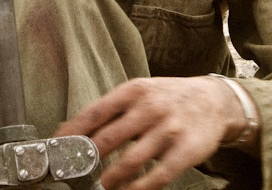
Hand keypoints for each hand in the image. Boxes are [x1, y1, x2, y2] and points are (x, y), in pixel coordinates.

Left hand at [54, 76, 255, 189]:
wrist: (213, 101)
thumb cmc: (168, 98)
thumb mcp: (140, 92)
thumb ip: (112, 109)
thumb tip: (74, 129)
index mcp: (133, 91)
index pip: (95, 112)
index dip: (73, 132)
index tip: (58, 147)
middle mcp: (148, 108)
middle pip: (108, 138)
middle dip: (88, 159)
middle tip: (76, 172)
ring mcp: (167, 129)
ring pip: (130, 161)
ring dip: (112, 178)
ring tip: (104, 185)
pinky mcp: (184, 151)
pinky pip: (157, 177)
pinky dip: (139, 189)